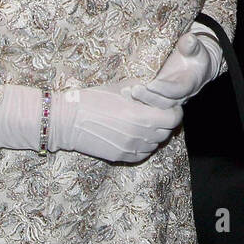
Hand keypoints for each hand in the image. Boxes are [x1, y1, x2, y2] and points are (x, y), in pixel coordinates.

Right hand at [50, 83, 182, 162]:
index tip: (169, 105)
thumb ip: (146, 89)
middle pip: (167, 132)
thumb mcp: (123, 87)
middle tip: (157, 111)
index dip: (175, 111)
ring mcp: (130, 148)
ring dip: (155, 134)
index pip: (174, 119)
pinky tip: (135, 134)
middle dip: (166, 121)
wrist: (68, 119)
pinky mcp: (120, 157)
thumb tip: (162, 89)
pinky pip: (142, 154)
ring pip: (155, 144)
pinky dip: (144, 145)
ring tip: (144, 122)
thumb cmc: (95, 98)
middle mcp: (139, 135)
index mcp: (142, 116)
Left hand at [126, 31, 220, 108]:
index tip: (151, 84)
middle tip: (134, 89)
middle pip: (163, 102)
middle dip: (148, 97)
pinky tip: (122, 92)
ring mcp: (166, 98)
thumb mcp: (195, 48)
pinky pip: (146, 102)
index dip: (165, 89)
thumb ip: (191, 45)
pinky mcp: (156, 96)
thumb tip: (189, 39)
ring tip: (125, 91)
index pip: (178, 90)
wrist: (194, 65)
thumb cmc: (194, 55)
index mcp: (189, 83)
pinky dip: (134, 99)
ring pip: (153, 105)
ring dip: (139, 100)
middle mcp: (178, 95)